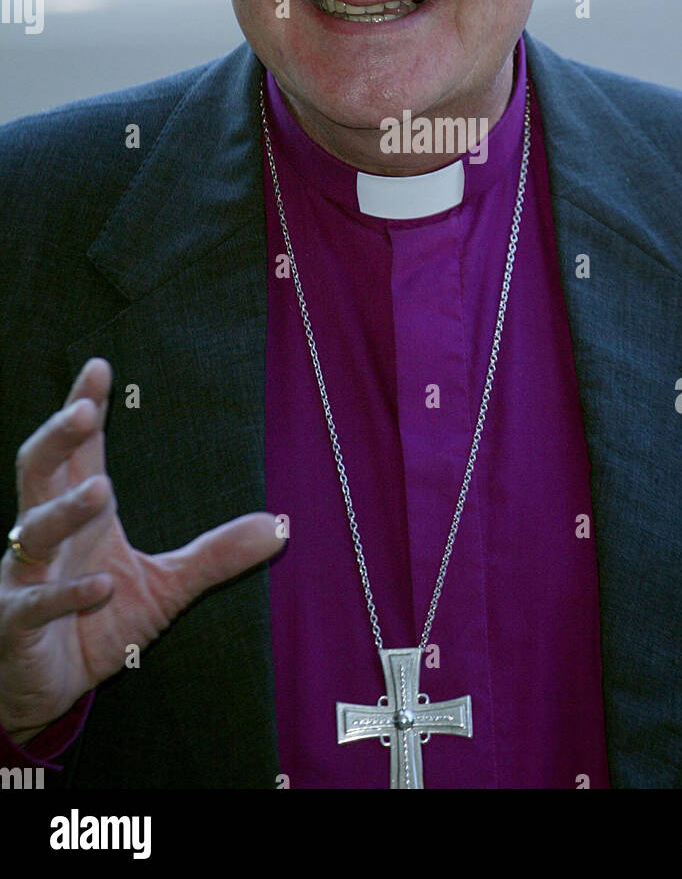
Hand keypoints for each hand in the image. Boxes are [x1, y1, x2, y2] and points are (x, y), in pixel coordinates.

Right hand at [0, 358, 279, 741]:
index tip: (100, 367)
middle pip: (39, 469)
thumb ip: (215, 555)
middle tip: (85, 410)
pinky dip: (68, 593)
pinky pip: (36, 601)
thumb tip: (278, 527)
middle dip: (58, 436)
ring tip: (101, 488)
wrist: (46, 691)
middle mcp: (47, 535)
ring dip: (65, 508)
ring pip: (34, 528)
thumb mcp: (168, 586)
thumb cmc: (99, 623)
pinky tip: (102, 585)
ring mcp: (25, 576)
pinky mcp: (16, 623)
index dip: (84, 406)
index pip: (79, 450)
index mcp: (80, 514)